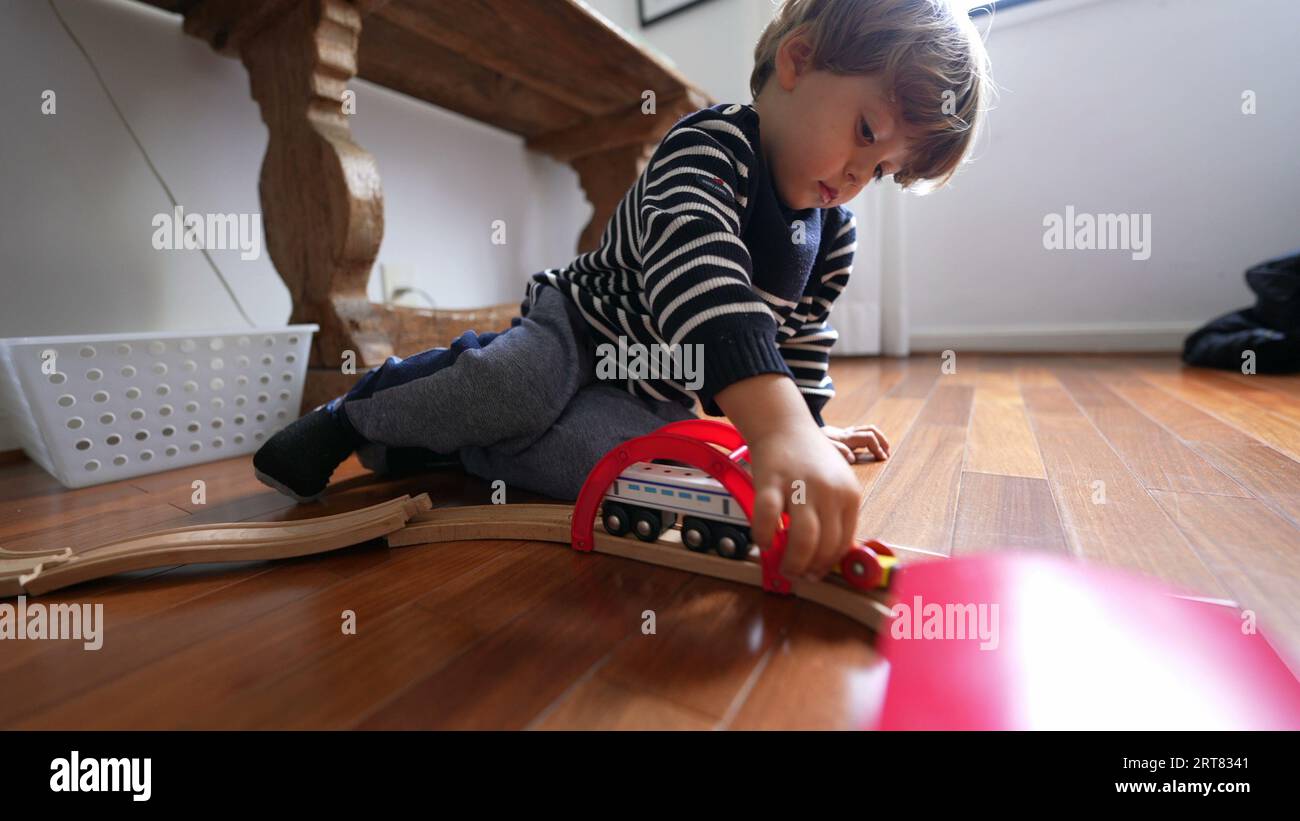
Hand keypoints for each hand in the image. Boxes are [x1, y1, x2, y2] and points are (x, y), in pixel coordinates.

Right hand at [747, 424, 863, 581]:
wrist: (785, 427)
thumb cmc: (810, 460)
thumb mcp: (836, 485)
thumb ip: (837, 517)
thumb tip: (832, 557)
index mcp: (849, 495)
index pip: (843, 542)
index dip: (829, 565)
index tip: (817, 573)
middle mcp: (829, 491)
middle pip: (825, 545)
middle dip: (810, 569)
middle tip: (799, 574)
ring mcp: (801, 486)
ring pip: (804, 539)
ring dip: (793, 562)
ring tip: (785, 567)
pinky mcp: (772, 481)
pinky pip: (769, 518)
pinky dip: (765, 536)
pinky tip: (764, 542)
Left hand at [820, 423, 890, 464]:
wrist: (804, 434)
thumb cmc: (815, 444)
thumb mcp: (824, 448)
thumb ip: (838, 451)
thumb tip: (853, 458)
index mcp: (845, 438)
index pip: (868, 438)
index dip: (877, 447)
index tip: (882, 458)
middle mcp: (848, 432)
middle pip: (870, 431)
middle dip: (881, 441)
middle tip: (887, 454)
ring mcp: (847, 432)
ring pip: (868, 429)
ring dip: (879, 438)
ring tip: (885, 450)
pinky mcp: (845, 434)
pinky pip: (862, 432)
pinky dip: (872, 438)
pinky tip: (873, 448)